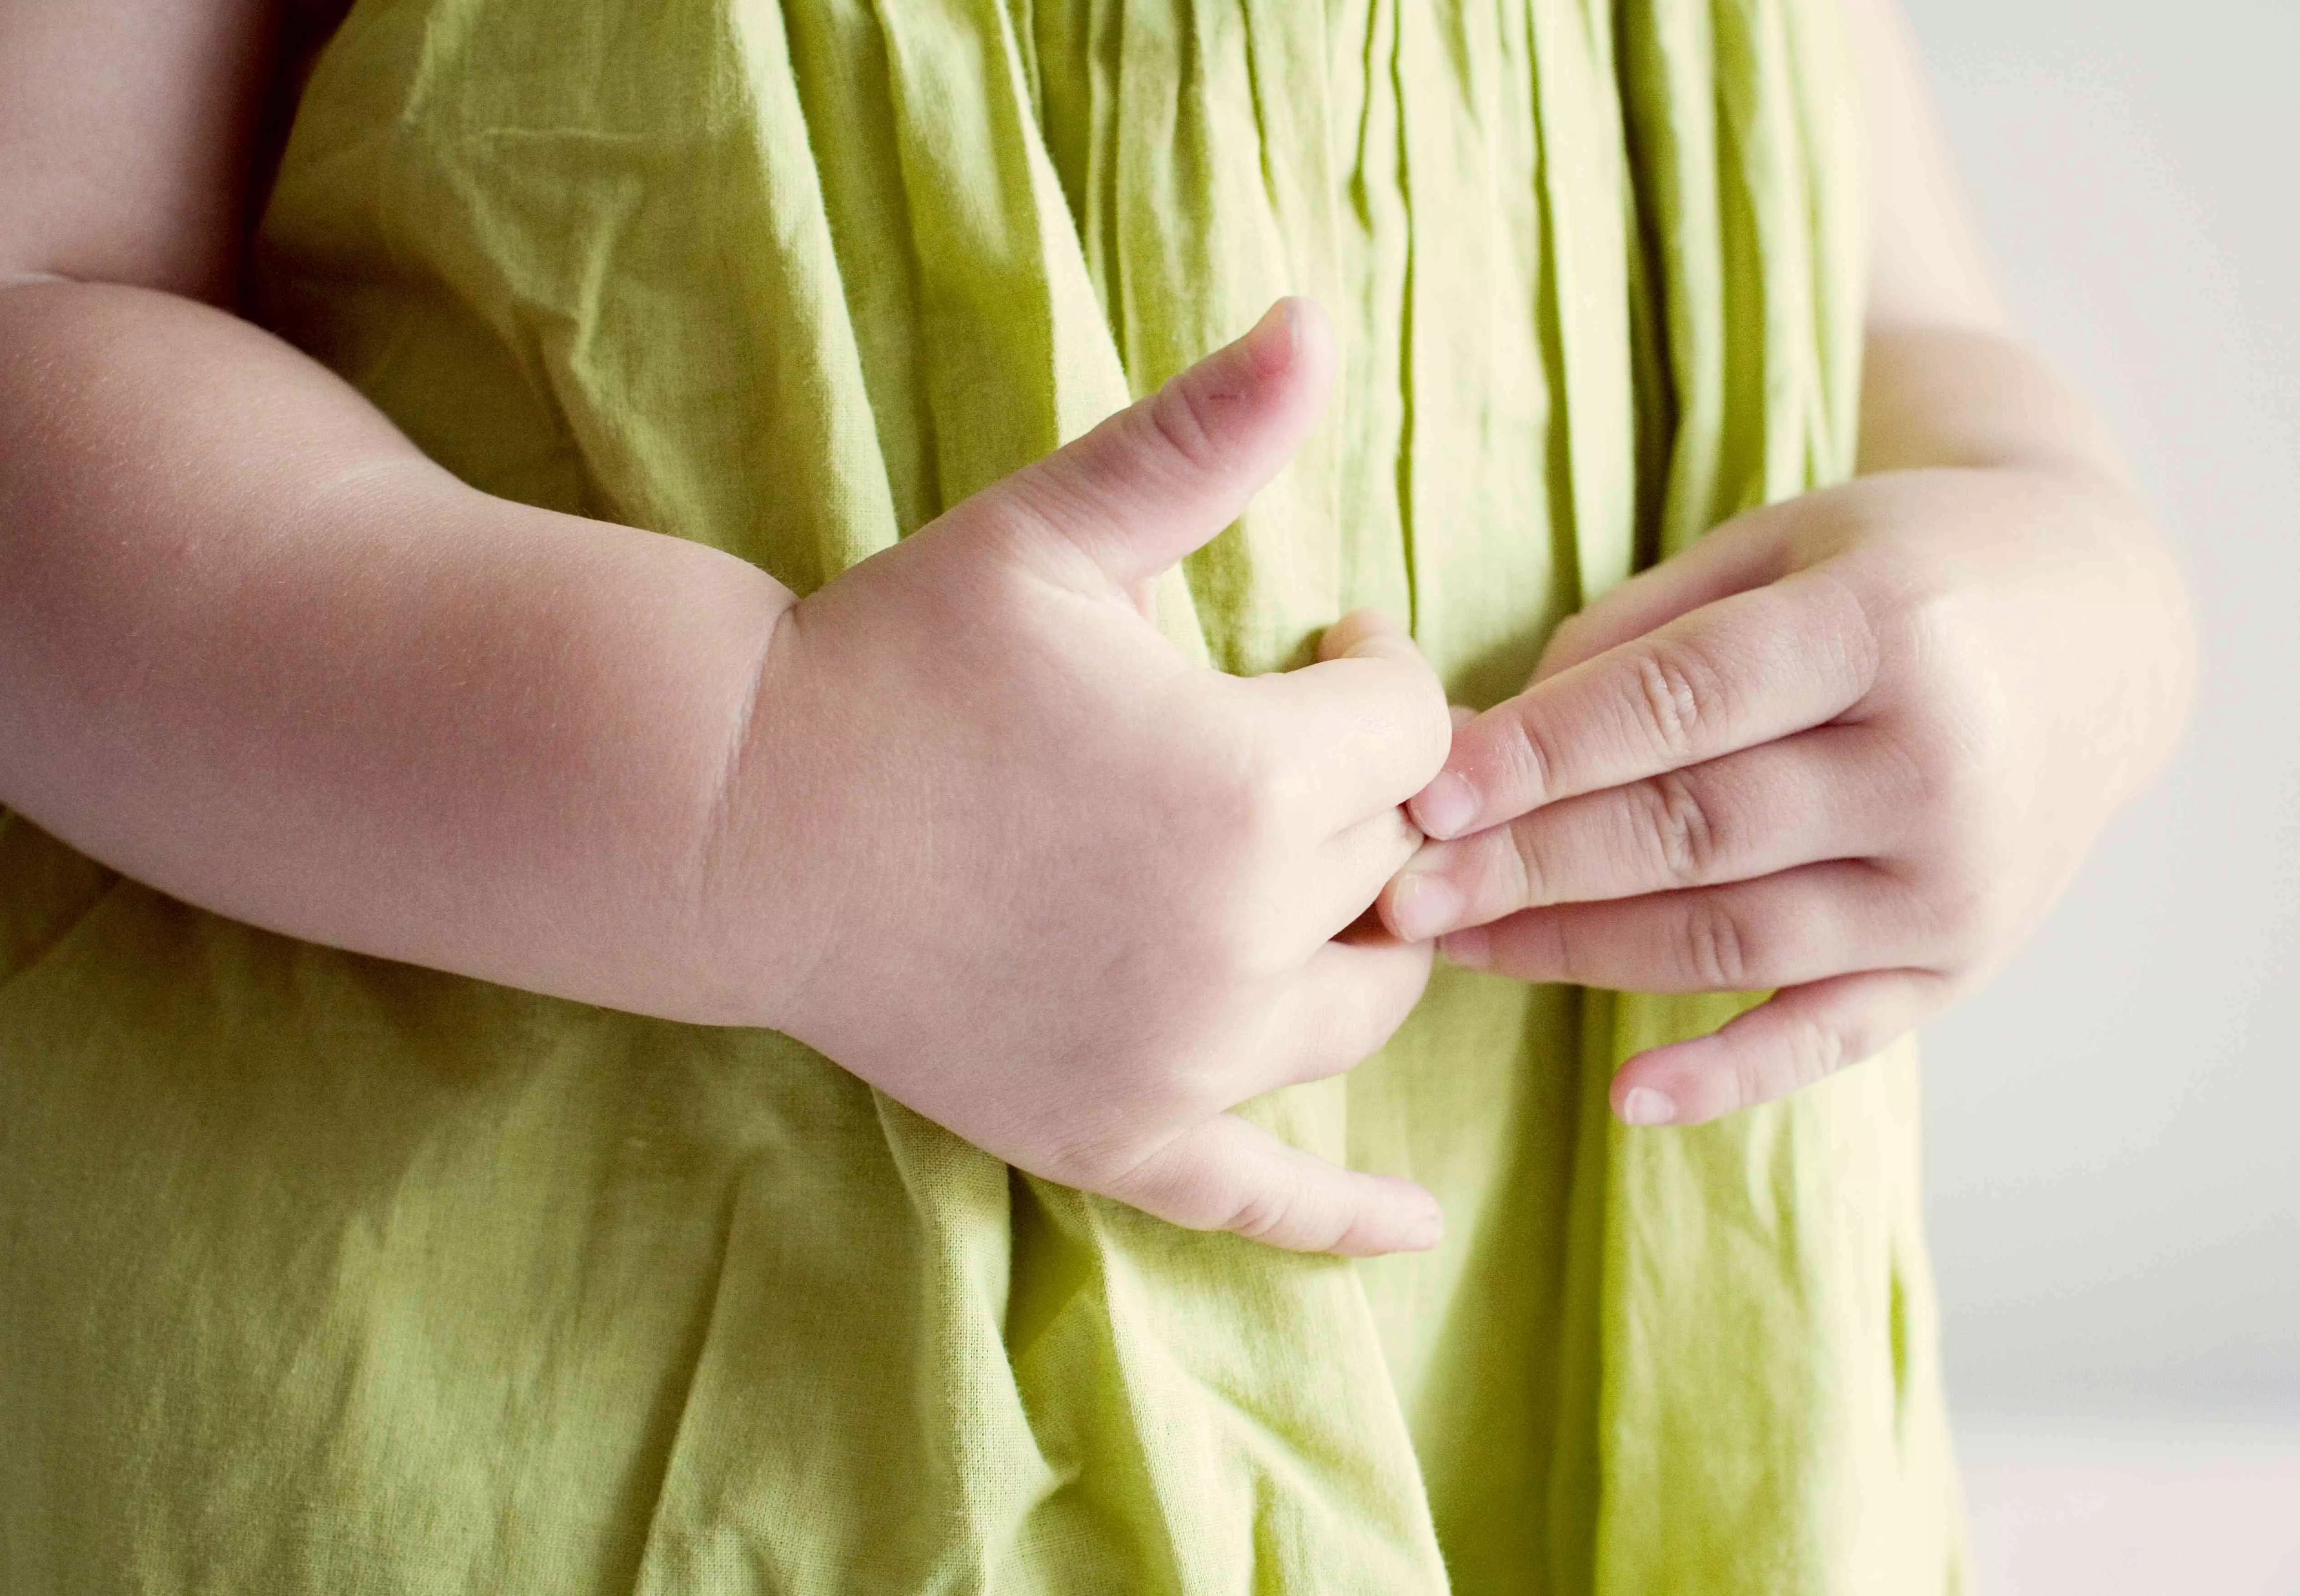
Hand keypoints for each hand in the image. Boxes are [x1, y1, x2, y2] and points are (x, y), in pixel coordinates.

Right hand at [715, 300, 1453, 1254]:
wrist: (737, 812)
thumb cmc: (895, 658)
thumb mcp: (1052, 531)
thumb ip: (1201, 439)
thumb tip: (1316, 317)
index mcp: (1250, 790)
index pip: (1412, 734)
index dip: (1374, 678)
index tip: (1317, 651)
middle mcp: (1241, 943)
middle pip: (1394, 861)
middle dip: (1360, 790)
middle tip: (1284, 743)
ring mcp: (1182, 1059)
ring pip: (1364, 1001)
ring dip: (1364, 931)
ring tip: (1306, 872)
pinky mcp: (1115, 1131)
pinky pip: (1259, 1199)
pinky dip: (1340, 1217)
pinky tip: (1414, 1227)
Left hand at [1377, 461, 2190, 1126]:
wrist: (2096, 633)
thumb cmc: (1897, 573)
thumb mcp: (1779, 548)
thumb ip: (1638, 635)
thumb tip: (1485, 739)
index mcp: (1883, 628)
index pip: (1679, 705)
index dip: (1541, 755)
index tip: (1425, 793)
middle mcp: (1932, 768)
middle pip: (1690, 832)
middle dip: (1528, 865)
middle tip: (1402, 891)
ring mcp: (1953, 885)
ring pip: (1729, 937)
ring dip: (1577, 951)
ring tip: (1458, 948)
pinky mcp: (1960, 966)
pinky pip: (1828, 1037)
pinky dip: (1727, 1072)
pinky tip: (1628, 1095)